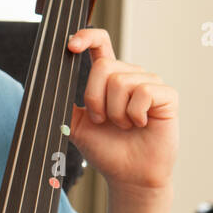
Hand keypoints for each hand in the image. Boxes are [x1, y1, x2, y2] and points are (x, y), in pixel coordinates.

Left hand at [67, 28, 178, 191]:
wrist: (128, 175)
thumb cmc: (106, 150)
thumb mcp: (76, 125)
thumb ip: (65, 104)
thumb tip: (46, 89)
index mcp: (109, 78)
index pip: (100, 44)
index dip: (87, 37)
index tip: (72, 46)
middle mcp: (130, 75)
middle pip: (104, 66)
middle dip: (95, 100)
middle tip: (104, 121)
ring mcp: (150, 83)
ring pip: (120, 82)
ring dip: (116, 113)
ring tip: (124, 126)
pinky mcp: (167, 95)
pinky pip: (143, 93)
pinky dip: (134, 114)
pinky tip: (141, 124)